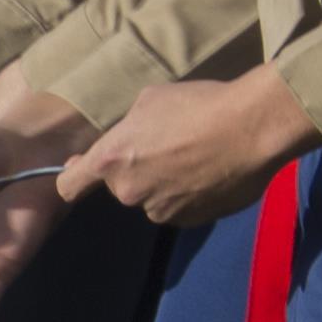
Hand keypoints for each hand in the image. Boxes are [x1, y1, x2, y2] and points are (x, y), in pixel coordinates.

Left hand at [67, 73, 321, 230]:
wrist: (252, 128)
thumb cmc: (198, 104)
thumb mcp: (149, 101)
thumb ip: (126, 129)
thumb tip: (125, 140)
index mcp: (111, 160)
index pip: (69, 186)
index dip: (74, 177)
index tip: (81, 171)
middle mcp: (130, 192)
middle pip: (120, 188)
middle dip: (135, 171)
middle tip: (165, 145)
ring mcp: (161, 210)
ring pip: (153, 199)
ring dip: (164, 184)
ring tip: (194, 156)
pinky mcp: (191, 221)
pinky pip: (180, 208)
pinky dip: (189, 195)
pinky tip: (209, 171)